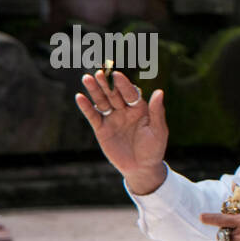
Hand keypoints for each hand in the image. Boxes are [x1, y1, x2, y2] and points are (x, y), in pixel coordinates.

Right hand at [75, 68, 168, 193]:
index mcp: (140, 108)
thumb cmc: (154, 149)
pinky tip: (80, 97)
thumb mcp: (158, 131)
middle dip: (107, 84)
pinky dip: (86, 107)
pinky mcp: (101, 129)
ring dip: (94, 90)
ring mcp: (112, 118)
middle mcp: (124, 110)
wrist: (141, 168)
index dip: (123, 84)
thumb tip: (159, 91)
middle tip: (99, 73)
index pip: (130, 93)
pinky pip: (93, 116)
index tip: (117, 75)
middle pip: (114, 94)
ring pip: (102, 101)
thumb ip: (157, 112)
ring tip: (87, 78)